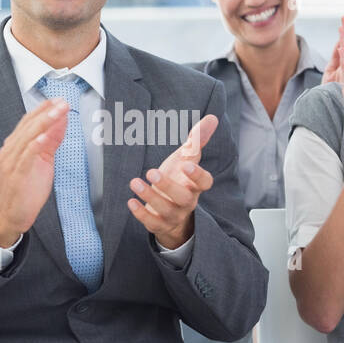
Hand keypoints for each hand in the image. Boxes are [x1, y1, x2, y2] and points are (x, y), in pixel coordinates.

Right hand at [0, 98, 68, 246]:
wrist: (13, 214)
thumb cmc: (27, 187)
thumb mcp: (43, 160)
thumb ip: (51, 141)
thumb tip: (61, 122)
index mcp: (16, 144)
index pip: (29, 121)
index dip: (44, 109)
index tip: (59, 100)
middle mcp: (11, 149)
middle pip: (29, 125)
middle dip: (47, 112)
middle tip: (63, 103)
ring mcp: (12, 161)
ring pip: (28, 137)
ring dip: (44, 123)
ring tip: (58, 113)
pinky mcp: (17, 175)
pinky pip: (25, 157)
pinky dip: (34, 145)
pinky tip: (44, 137)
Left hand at [128, 114, 217, 249]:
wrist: (171, 213)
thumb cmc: (179, 180)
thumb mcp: (186, 160)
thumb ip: (197, 140)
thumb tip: (212, 117)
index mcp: (195, 185)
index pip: (205, 183)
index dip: (198, 175)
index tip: (187, 165)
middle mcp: (187, 201)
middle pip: (183, 197)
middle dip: (167, 186)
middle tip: (151, 172)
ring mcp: (174, 215)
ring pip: (165, 209)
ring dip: (149, 196)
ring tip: (134, 182)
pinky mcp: (160, 224)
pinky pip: (152, 223)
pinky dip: (141, 213)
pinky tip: (131, 201)